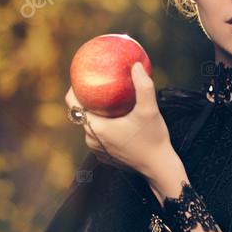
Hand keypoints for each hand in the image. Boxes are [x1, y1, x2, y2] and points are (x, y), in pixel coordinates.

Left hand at [65, 62, 176, 183]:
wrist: (159, 167)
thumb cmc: (153, 139)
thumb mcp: (150, 110)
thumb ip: (143, 86)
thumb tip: (136, 65)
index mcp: (96, 127)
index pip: (72, 103)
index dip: (74, 88)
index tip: (82, 76)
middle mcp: (91, 139)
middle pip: (80, 113)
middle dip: (86, 98)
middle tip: (98, 84)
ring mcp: (96, 149)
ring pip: (88, 124)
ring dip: (94, 113)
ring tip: (105, 99)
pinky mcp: (104, 155)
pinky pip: (96, 135)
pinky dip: (101, 126)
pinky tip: (112, 118)